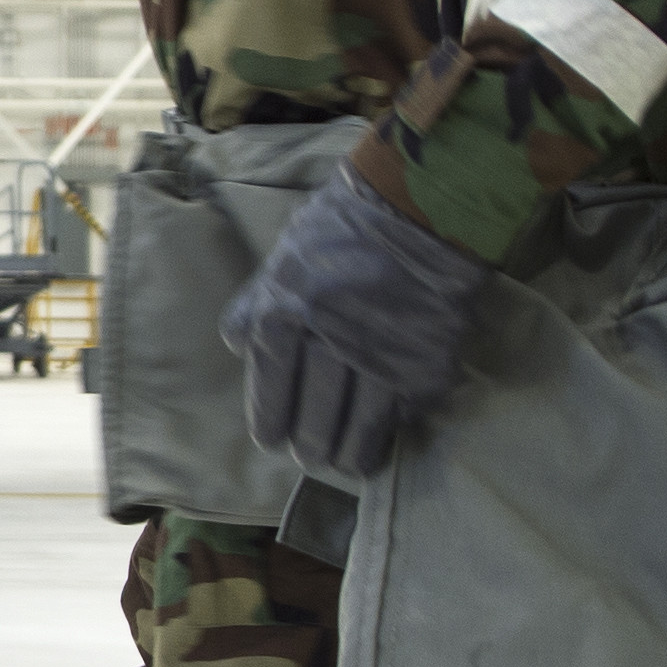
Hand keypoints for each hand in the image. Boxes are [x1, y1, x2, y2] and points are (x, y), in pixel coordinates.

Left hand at [221, 172, 492, 480]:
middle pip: (312, 419)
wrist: (425, 206)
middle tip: (307, 454)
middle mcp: (330, 338)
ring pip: (358, 430)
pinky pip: (401, 415)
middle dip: (308, 445)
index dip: (269, 420)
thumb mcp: (287, 257)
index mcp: (287, 309)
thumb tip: (240, 347)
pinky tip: (380, 434)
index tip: (270, 440)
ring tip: (341, 460)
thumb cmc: (345, 228)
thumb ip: (258, 304)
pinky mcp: (426, 365)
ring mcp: (382, 355)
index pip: (270, 385)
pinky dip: (389, 430)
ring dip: (347, 453)